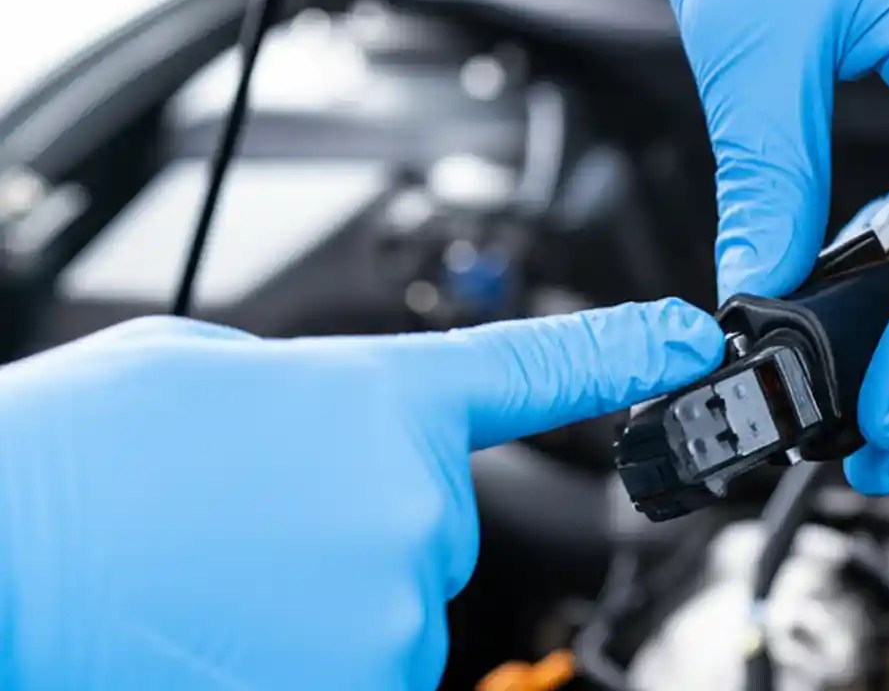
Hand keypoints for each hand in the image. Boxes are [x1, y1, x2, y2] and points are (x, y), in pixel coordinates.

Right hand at [0, 303, 722, 689]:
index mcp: (383, 398)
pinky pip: (367, 666)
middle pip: (436, 526)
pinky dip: (308, 650)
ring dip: (327, 596)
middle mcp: (414, 500)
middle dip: (363, 525)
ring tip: (226, 573)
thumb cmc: (85, 458)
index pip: (542, 366)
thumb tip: (342, 432)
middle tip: (255, 520)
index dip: (629, 351)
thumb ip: (316, 402)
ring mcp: (395, 607)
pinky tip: (233, 625)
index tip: (691, 345)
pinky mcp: (364, 687)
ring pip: (396, 606)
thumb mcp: (211, 375)